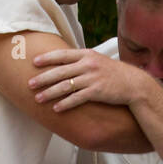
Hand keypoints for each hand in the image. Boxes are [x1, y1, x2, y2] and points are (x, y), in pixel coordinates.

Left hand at [29, 47, 148, 110]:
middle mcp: (88, 65)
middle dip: (43, 78)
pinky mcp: (97, 91)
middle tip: (30, 84)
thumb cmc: (113, 73)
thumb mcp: (97, 60)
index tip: (34, 62)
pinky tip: (56, 109)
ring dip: (50, 93)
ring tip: (38, 99)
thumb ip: (81, 60)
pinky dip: (65, 104)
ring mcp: (92, 78)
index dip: (47, 58)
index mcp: (87, 55)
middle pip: (60, 71)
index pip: (63, 55)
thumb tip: (62, 62)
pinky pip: (77, 98)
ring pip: (66, 86)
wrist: (133, 84)